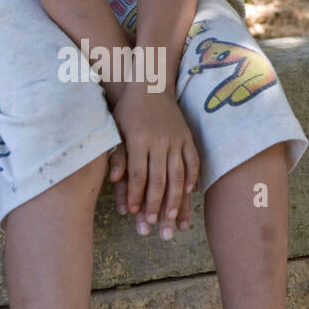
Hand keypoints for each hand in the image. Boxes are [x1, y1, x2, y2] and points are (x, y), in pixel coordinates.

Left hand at [107, 85, 198, 238]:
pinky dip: (192, 177)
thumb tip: (114, 180)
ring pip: (178, 174)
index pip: (137, 175)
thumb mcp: (115, 128)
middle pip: (160, 179)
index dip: (135, 196)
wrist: (151, 83)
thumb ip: (117, 155)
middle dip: (157, 205)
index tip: (133, 214)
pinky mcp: (188, 136)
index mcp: (139, 140)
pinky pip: (193, 160)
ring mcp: (176, 139)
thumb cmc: (128, 110)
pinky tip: (190, 192)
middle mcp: (160, 141)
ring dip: (177, 199)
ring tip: (174, 219)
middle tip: (155, 225)